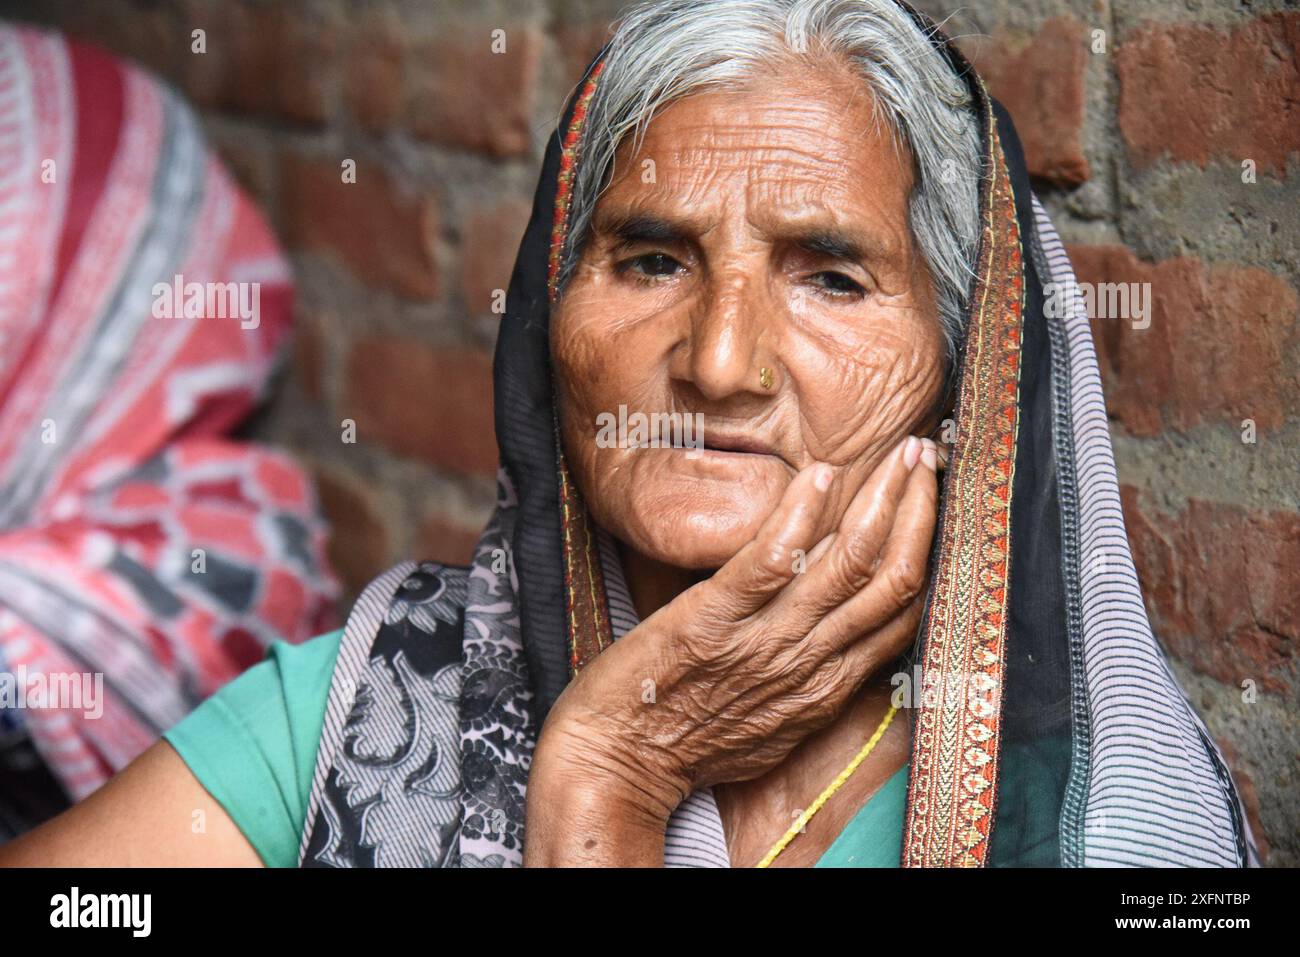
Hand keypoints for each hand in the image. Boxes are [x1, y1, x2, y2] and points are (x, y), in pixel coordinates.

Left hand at [524, 435, 939, 864]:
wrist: (617, 764)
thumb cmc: (686, 743)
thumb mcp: (771, 725)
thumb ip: (809, 681)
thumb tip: (833, 640)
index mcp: (826, 687)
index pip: (903, 614)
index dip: (925, 552)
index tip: (930, 502)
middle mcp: (809, 664)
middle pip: (891, 581)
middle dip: (918, 513)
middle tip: (927, 457)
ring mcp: (763, 642)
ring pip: (848, 564)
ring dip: (881, 501)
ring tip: (899, 453)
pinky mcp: (711, 621)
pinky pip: (770, 562)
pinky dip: (801, 516)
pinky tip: (822, 475)